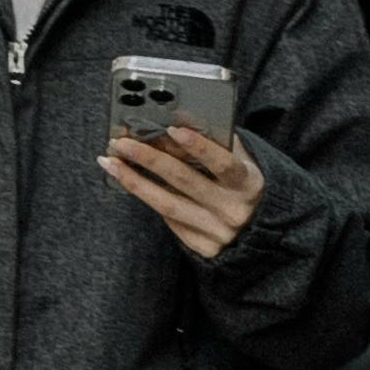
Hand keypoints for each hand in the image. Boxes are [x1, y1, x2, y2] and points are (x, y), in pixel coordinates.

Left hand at [103, 116, 264, 260]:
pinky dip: (149, 198)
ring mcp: (216, 232)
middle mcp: (232, 210)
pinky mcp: (201, 247)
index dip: (199, 147)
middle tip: (121, 142)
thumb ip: (221, 145)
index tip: (172, 129)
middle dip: (149, 158)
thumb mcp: (245, 165)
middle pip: (185, 181)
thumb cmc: (245, 188)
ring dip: (135, 181)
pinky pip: (169, 221)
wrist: (259, 234)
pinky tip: (130, 181)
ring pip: (168, 205)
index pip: (223, 164)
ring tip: (110, 162)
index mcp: (249, 185)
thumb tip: (183, 121)